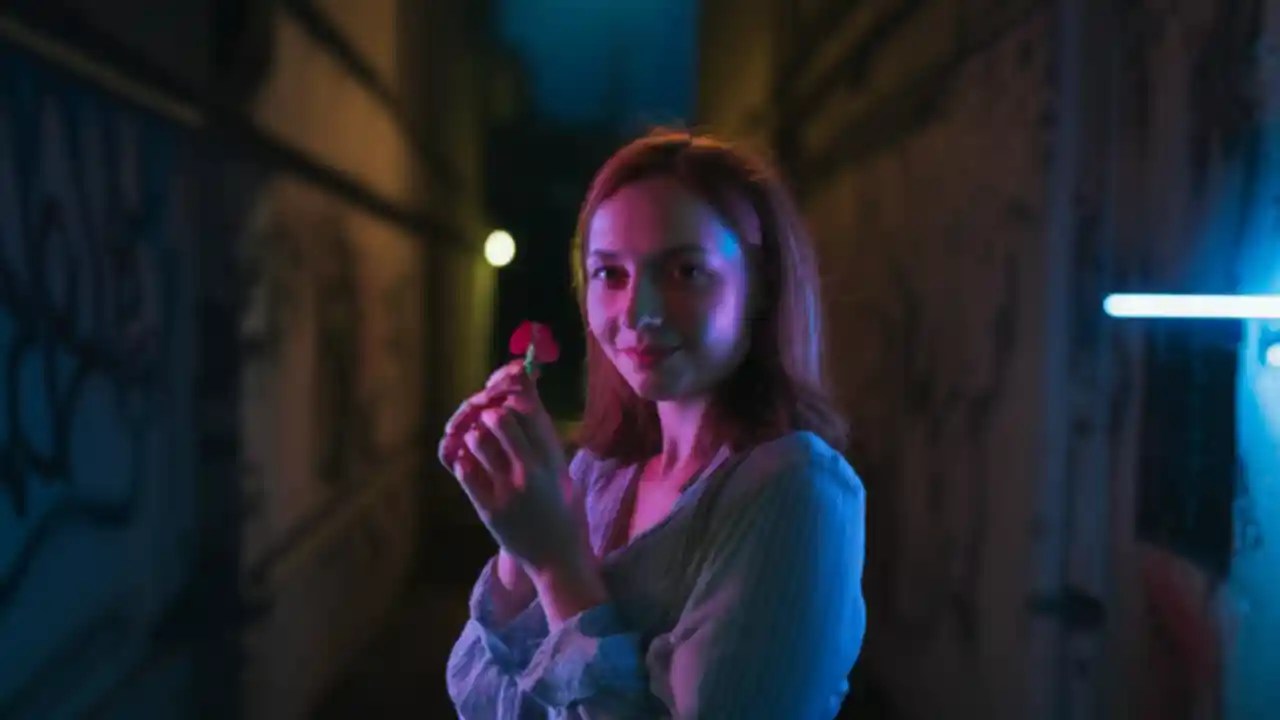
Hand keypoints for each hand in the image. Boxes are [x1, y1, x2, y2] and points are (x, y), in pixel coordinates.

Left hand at [437, 362, 586, 573]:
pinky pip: (463, 469)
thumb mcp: (560, 468)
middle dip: (488, 409)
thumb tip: (522, 390)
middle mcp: (531, 468)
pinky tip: (469, 462)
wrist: (558, 558)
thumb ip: (541, 435)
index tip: (505, 379)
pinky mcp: (488, 507)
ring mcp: (508, 488)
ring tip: (478, 442)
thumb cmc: (561, 510)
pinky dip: (462, 460)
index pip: (528, 403)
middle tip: (485, 414)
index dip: (512, 382)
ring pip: (477, 438)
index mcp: (552, 454)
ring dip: (473, 434)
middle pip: (499, 416)